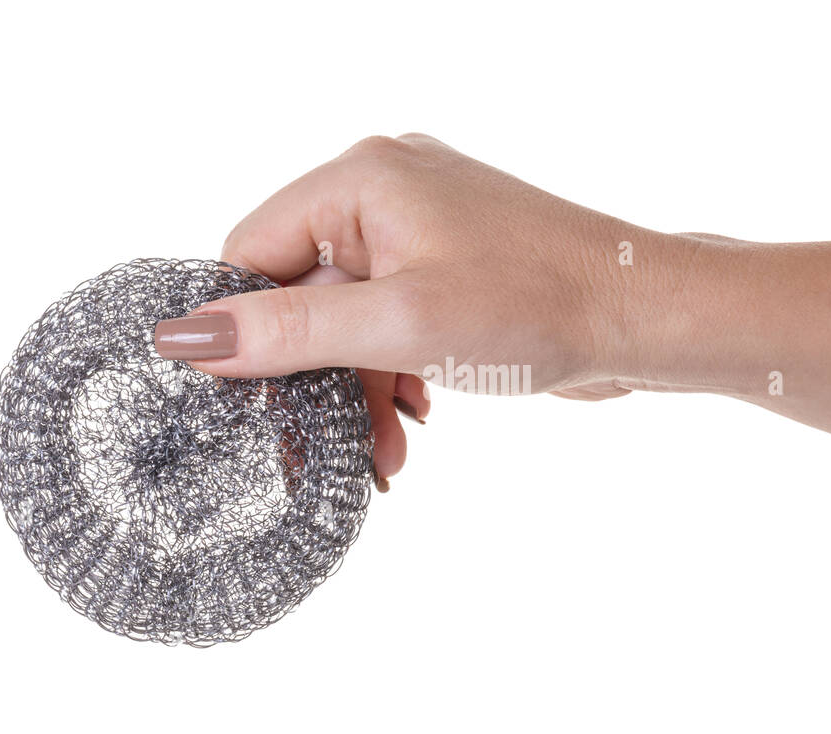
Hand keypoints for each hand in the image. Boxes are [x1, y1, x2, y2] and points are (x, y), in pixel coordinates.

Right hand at [157, 134, 649, 485]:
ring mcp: (423, 233)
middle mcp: (386, 195)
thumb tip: (187, 336)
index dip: (242, 329)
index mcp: (363, 180)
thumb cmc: (538, 303)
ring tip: (382, 456)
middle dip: (313, 379)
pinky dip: (392, 377)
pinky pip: (391, 325)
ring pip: (350, 321)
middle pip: (302, 294)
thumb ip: (289, 332)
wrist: (644, 317)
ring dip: (357, 391)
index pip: (253, 251)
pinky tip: (410, 424)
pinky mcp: (450, 271)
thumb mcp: (400, 324)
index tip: (242, 400)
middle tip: (315, 450)